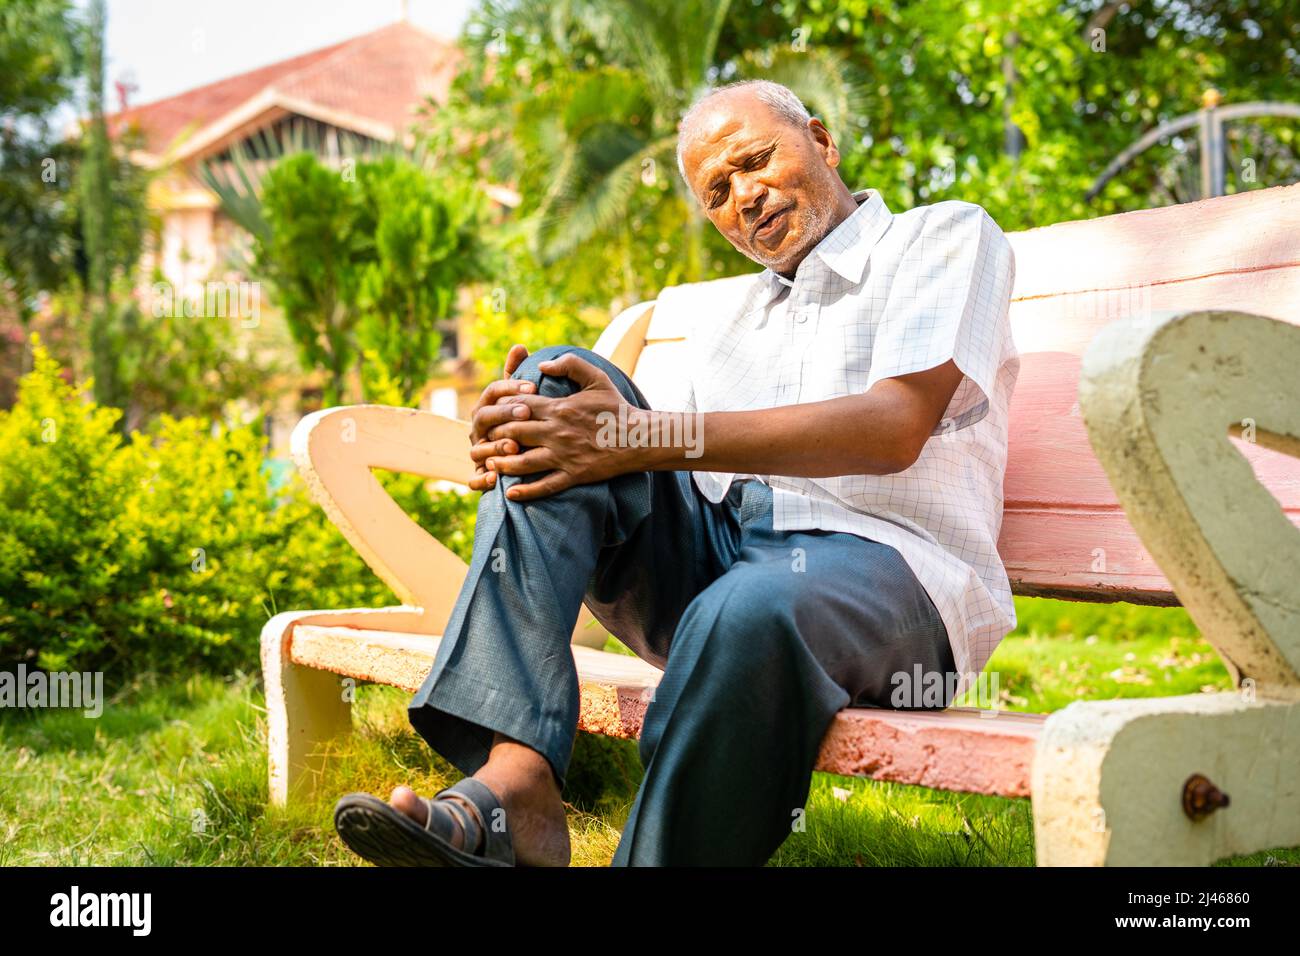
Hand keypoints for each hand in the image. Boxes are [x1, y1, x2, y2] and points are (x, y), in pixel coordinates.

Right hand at [467, 344, 531, 492]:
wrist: (516, 456)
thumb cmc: (520, 422)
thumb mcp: (520, 397)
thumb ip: (517, 373)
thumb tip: (519, 346)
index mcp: (487, 407)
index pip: (493, 391)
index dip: (511, 388)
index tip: (533, 386)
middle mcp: (478, 428)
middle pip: (484, 416)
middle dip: (504, 414)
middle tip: (526, 413)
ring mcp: (478, 451)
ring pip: (478, 448)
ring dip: (495, 447)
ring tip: (514, 446)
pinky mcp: (479, 475)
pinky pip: (474, 478)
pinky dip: (481, 479)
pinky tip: (495, 479)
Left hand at [479, 352, 632, 501]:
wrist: (639, 438)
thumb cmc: (617, 407)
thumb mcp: (596, 377)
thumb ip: (569, 365)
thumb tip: (540, 365)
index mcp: (559, 409)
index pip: (518, 408)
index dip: (500, 410)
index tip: (493, 413)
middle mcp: (557, 433)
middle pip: (514, 434)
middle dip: (495, 437)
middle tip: (485, 439)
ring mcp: (564, 456)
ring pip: (523, 463)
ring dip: (503, 464)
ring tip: (490, 464)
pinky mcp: (574, 475)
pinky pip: (545, 486)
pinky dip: (526, 491)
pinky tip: (510, 492)